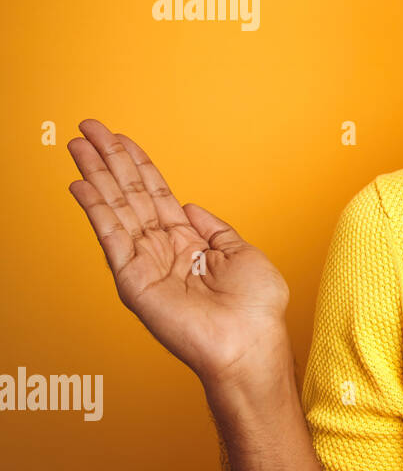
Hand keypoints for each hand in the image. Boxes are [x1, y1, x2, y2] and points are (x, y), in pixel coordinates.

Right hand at [67, 119, 291, 389]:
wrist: (250, 342)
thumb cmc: (256, 310)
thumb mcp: (243, 254)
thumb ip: (215, 228)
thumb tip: (189, 207)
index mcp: (189, 243)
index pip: (156, 195)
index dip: (138, 165)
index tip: (120, 140)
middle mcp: (163, 251)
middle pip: (130, 195)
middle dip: (110, 160)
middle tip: (88, 127)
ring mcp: (145, 264)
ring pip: (117, 208)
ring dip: (97, 174)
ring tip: (79, 143)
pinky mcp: (134, 279)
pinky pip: (111, 236)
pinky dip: (96, 209)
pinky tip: (81, 185)